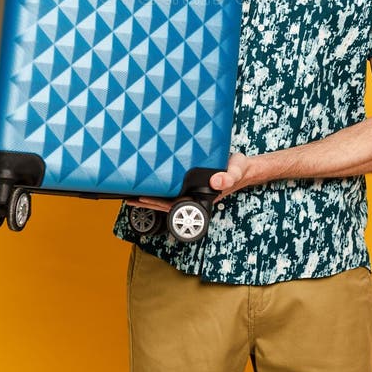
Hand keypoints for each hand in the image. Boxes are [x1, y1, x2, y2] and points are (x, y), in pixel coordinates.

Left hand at [125, 152, 253, 212]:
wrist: (242, 167)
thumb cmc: (238, 170)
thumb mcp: (236, 170)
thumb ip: (228, 176)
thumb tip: (216, 181)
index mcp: (202, 197)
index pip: (177, 204)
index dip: (160, 203)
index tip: (145, 199)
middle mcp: (194, 196)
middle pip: (167, 203)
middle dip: (148, 201)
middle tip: (129, 197)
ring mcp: (191, 191)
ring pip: (168, 197)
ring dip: (151, 195)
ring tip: (132, 193)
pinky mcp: (190, 183)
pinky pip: (173, 188)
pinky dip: (160, 187)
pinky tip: (150, 183)